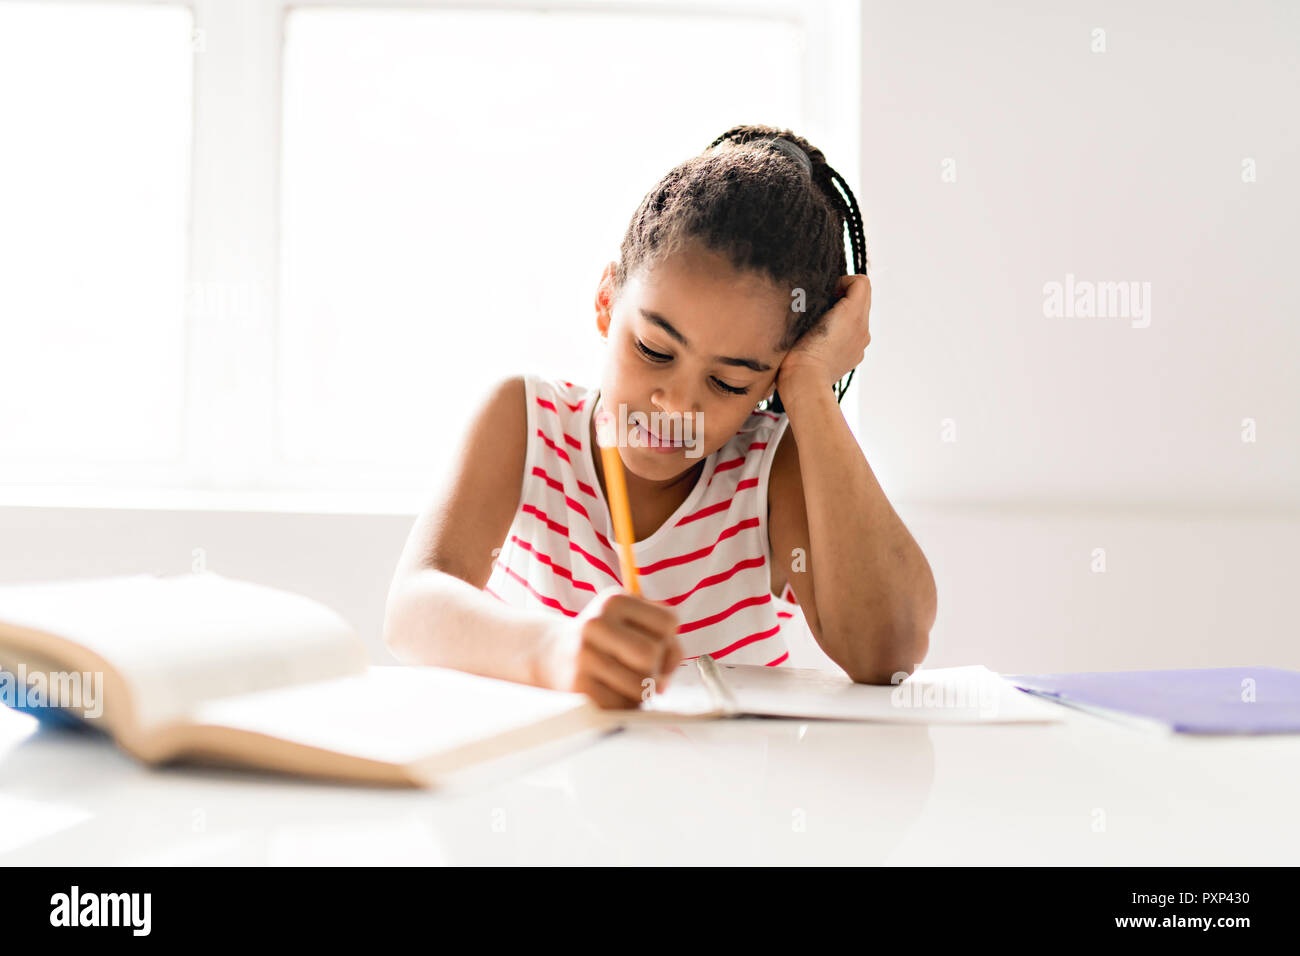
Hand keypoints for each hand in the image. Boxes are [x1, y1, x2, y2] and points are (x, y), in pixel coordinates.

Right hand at [536, 587, 682, 708]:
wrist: (553, 653)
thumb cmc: (606, 638)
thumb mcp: (631, 620)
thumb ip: (664, 638)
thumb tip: (663, 680)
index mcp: (614, 600)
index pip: (668, 622)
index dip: (670, 640)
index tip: (655, 645)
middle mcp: (596, 624)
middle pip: (652, 653)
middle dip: (657, 666)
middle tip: (645, 668)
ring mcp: (584, 656)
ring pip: (641, 684)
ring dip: (643, 689)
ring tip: (628, 680)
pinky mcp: (579, 687)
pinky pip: (623, 705)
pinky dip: (626, 703)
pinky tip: (613, 691)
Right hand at [776, 275, 871, 393]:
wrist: (804, 382)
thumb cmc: (800, 349)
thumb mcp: (807, 311)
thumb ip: (824, 294)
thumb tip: (830, 290)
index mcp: (854, 314)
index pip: (860, 282)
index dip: (841, 282)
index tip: (825, 294)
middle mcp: (863, 328)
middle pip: (862, 298)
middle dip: (843, 297)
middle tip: (822, 308)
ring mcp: (860, 344)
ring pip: (858, 317)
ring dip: (843, 314)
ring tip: (821, 326)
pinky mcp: (855, 356)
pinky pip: (854, 334)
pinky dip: (842, 332)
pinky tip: (824, 342)